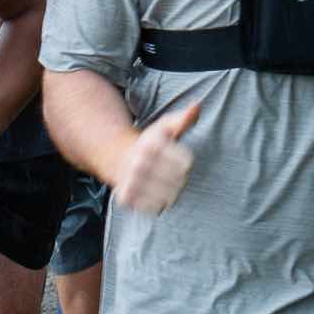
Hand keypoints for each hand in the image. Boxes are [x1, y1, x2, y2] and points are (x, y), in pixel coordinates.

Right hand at [111, 98, 203, 215]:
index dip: (185, 163)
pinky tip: (153, 194)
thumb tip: (197, 105)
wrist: (116, 156)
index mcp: (151, 145)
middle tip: (170, 174)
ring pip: (168, 197)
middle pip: (179, 182)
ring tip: (164, 185)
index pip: (185, 164)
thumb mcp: (165, 127)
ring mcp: (131, 181)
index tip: (179, 159)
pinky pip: (154, 208)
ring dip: (170, 193)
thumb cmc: (150, 143)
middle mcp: (139, 164)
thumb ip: (183, 118)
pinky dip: (158, 204)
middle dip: (179, 179)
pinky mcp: (126, 197)